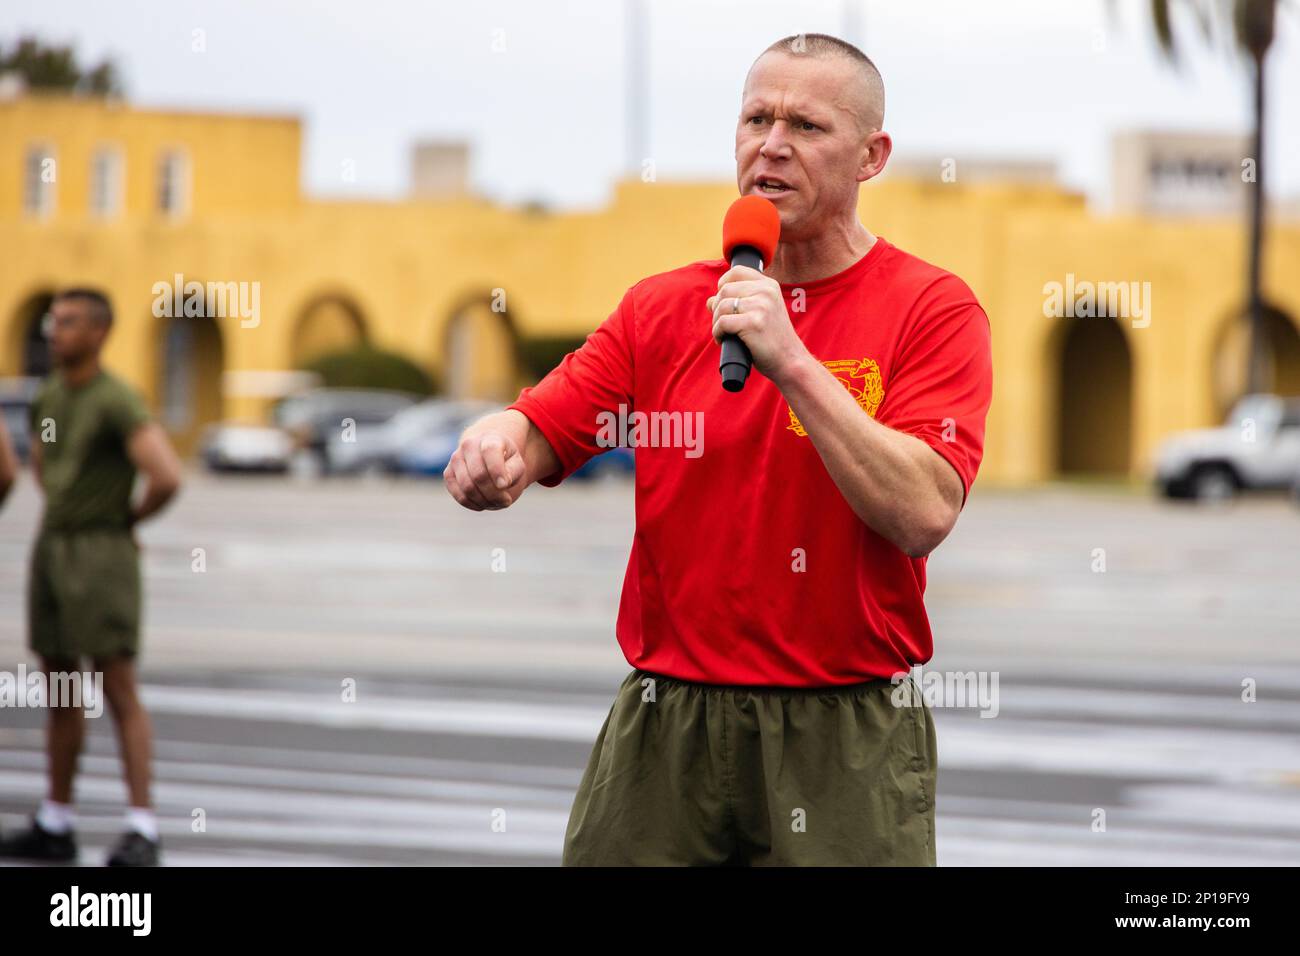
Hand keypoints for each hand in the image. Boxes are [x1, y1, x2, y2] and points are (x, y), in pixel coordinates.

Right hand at [444, 430, 526, 510]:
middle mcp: (469, 446)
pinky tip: (484, 504)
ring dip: (485, 501)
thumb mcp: (517, 463)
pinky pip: (459, 496)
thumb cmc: (506, 461)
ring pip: (468, 488)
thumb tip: (501, 484)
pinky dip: (474, 504)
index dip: (497, 471)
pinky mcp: (448, 474)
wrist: (487, 456)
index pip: (490, 451)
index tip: (505, 485)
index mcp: (489, 439)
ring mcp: (456, 459)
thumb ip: (514, 471)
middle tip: (506, 501)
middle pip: (479, 475)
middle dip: (494, 493)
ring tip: (497, 503)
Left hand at [706, 265, 809, 385]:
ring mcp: (760, 306)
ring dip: (716, 321)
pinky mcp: (753, 323)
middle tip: (722, 324)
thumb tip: (710, 300)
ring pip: (721, 305)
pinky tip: (723, 340)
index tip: (723, 300)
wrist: (789, 360)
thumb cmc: (772, 339)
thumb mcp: (759, 314)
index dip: (723, 284)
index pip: (737, 271)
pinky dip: (717, 333)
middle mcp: (766, 292)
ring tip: (723, 333)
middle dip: (717, 308)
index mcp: (769, 286)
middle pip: (725, 290)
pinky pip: (722, 322)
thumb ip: (738, 302)